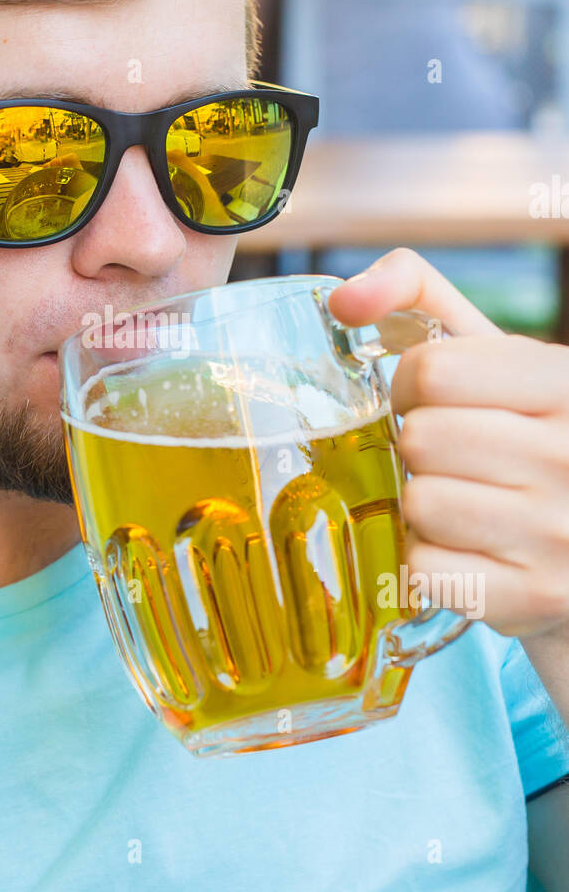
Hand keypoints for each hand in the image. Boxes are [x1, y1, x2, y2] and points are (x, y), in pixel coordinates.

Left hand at [328, 248, 568, 641]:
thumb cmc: (526, 432)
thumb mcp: (496, 354)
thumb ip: (417, 295)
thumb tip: (344, 300)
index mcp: (565, 383)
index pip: (432, 370)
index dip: (411, 384)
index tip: (432, 400)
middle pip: (420, 438)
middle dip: (418, 446)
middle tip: (449, 456)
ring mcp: (557, 532)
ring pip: (419, 503)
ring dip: (423, 504)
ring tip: (463, 501)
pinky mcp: (534, 596)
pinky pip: (424, 567)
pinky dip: (428, 560)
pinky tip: (466, 547)